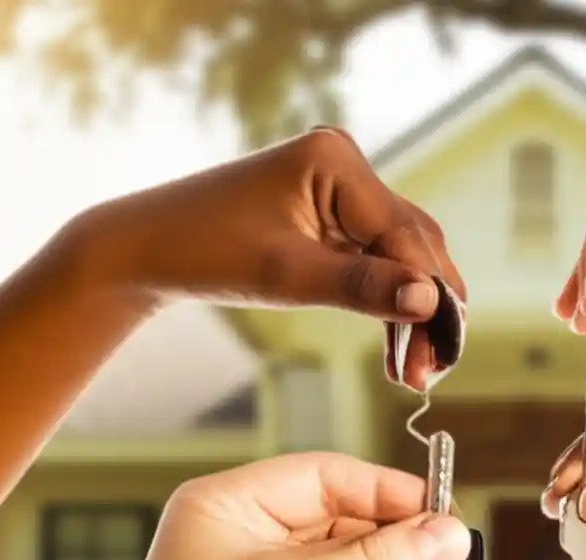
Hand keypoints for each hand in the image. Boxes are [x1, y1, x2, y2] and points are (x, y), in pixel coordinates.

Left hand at [70, 127, 464, 388]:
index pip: (403, 235)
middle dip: (428, 307)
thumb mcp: (285, 276)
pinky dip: (388, 299)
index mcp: (336, 160)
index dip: (431, 295)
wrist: (145, 248)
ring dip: (412, 310)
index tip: (440, 353)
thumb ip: (362, 287)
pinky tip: (397, 346)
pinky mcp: (332, 212)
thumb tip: (429, 303)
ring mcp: (341, 187)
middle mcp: (346, 164)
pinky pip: (376, 257)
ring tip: (417, 371)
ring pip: (401, 254)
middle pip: (412, 242)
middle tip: (433, 369)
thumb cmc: (203, 252)